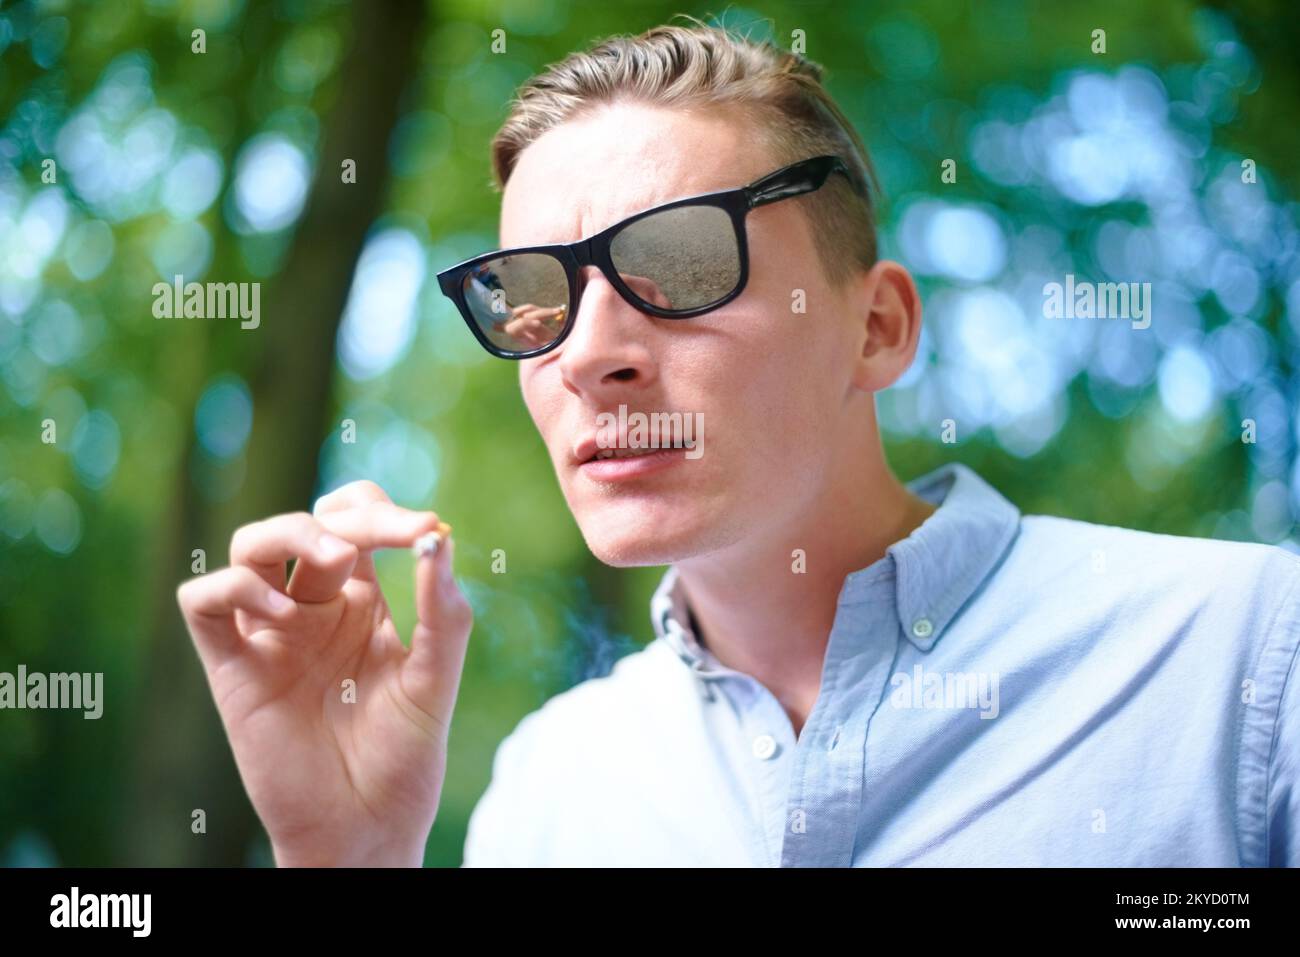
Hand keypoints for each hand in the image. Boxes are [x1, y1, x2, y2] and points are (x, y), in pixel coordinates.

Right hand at [176, 481, 473, 866]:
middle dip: (349, 517)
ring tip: (332, 557)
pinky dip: (234, 587)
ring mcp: (270, 635)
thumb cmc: (403, 758)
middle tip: (386, 535)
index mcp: (361, 601)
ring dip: (288, 532)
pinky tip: (282, 610)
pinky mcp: (232, 668)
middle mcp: (312, 608)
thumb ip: (443, 614)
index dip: (385, 511)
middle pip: (309, 523)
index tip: (427, 529)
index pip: (359, 521)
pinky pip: (203, 601)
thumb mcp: (436, 681)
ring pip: (250, 545)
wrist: (366, 829)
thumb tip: (441, 541)